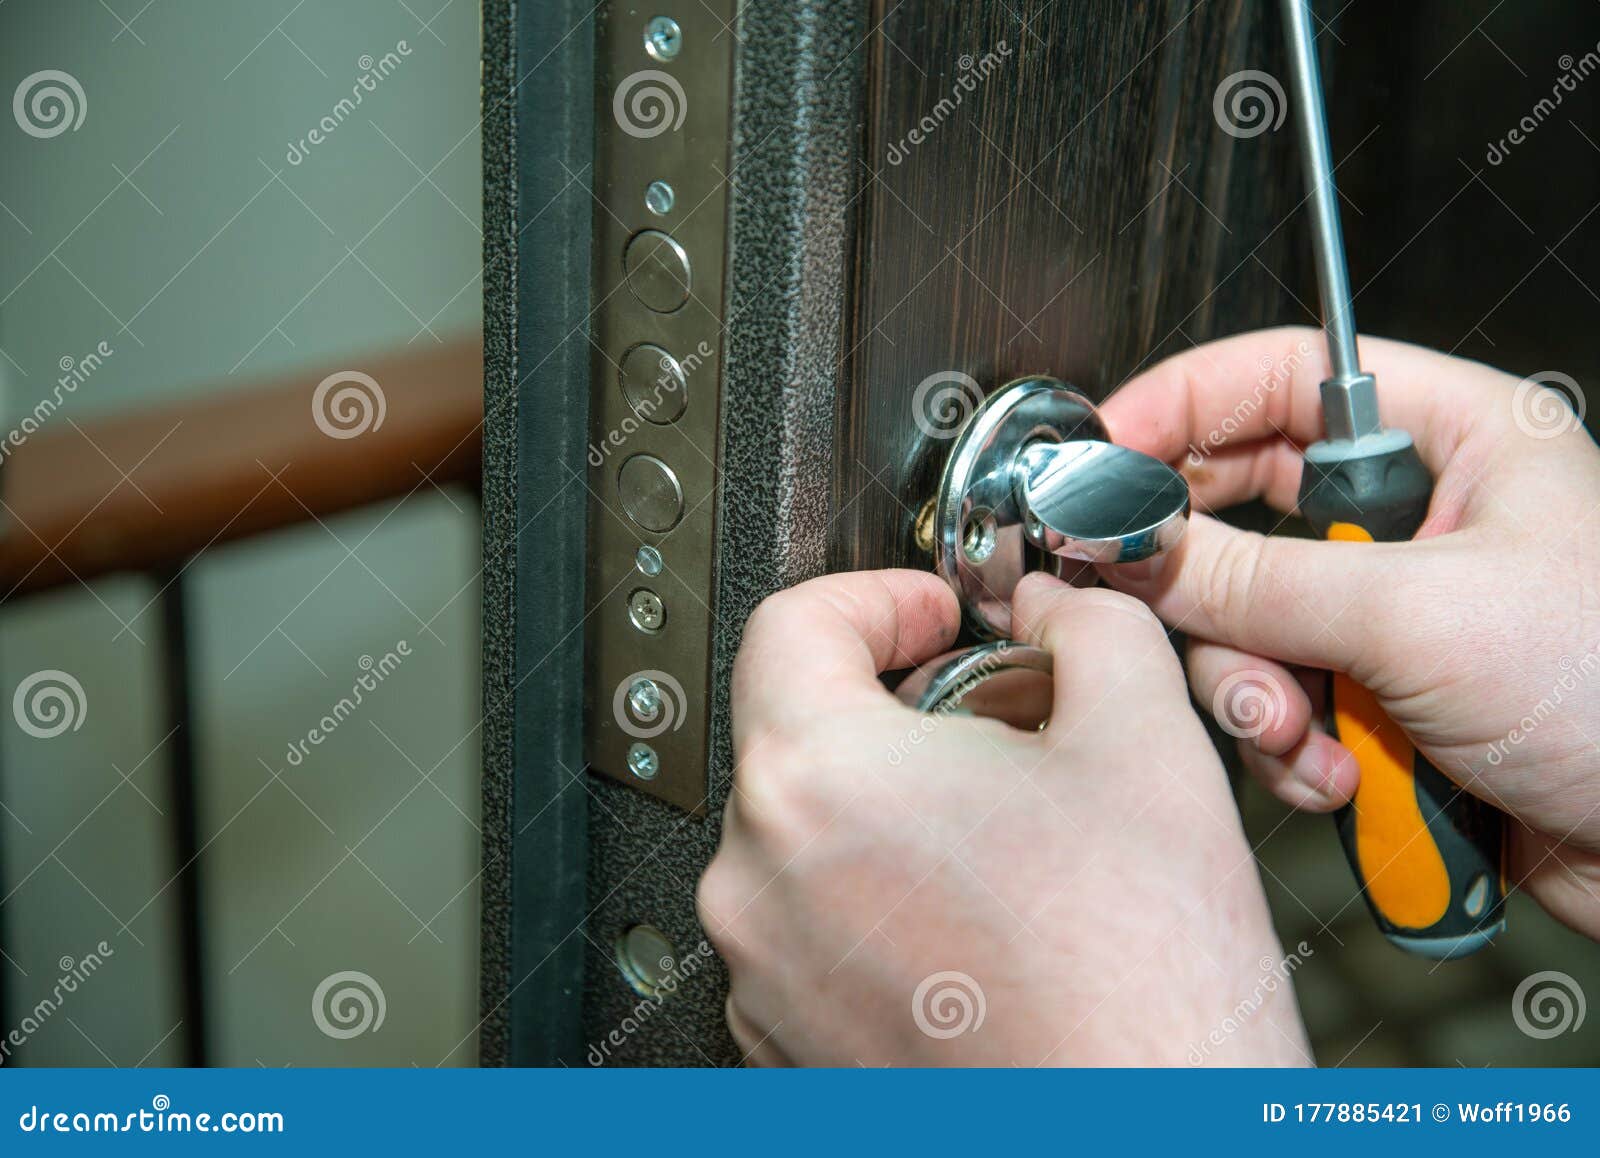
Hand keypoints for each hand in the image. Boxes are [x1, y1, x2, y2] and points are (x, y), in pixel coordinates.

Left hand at [698, 568, 1309, 1065]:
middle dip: (902, 707)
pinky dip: (878, 897)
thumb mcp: (1145, 742)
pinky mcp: (787, 1038)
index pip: (792, 623)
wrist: (1143, 1139)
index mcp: (816, 778)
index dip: (878, 598)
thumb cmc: (1138, 988)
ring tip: (1004, 835)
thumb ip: (1088, 630)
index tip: (934, 617)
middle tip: (999, 725)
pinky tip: (978, 918)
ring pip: (809, 833)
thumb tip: (1058, 609)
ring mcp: (764, 970)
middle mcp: (757, 877)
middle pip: (802, 731)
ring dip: (894, 807)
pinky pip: (812, 924)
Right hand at [1099, 327, 1599, 937]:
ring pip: (1246, 624)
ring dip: (1253, 690)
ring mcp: (1394, 613)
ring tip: (1303, 735)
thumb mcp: (1418, 615)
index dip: (1179, 406)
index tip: (1095, 455)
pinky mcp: (1380, 697)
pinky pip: (1279, 700)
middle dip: (1206, 588)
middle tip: (1151, 609)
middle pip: (1242, 511)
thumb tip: (1132, 544)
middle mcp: (1418, 516)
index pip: (1281, 379)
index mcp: (1457, 438)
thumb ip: (1255, 578)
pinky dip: (1289, 746)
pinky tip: (1340, 778)